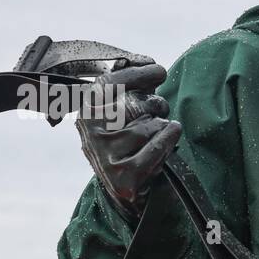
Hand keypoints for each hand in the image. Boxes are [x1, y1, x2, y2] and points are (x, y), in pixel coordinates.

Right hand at [76, 62, 180, 220]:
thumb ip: (132, 90)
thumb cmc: (128, 146)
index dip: (136, 74)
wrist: (126, 194)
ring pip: (149, 127)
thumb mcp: (122, 116)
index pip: (109, 84)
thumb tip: (149, 65)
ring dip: (162, 128)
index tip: (158, 70)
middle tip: (160, 110)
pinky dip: (169, 139)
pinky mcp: (124, 176)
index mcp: (87, 112)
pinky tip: (172, 133)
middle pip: (134, 105)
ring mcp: (105, 156)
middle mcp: (91, 133)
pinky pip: (157, 146)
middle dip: (156, 105)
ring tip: (158, 135)